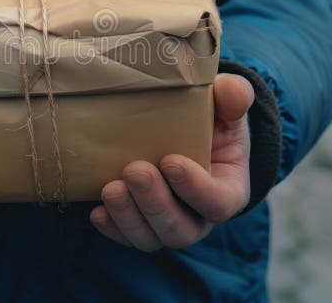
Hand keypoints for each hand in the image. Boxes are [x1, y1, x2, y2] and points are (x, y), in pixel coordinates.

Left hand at [90, 73, 253, 250]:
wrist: (184, 132)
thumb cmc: (209, 121)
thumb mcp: (226, 106)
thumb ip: (233, 97)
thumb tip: (233, 92)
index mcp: (228, 189)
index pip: (219, 202)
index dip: (196, 188)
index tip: (170, 161)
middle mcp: (199, 216)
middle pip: (181, 229)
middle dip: (155, 204)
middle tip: (134, 171)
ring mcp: (168, 224)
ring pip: (151, 238)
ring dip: (129, 217)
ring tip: (111, 189)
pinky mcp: (140, 224)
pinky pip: (126, 237)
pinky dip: (112, 228)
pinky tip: (97, 211)